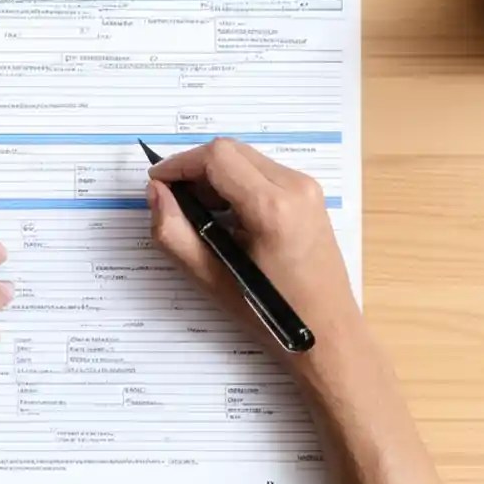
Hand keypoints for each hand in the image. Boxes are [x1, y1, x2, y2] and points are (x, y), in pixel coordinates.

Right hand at [145, 138, 357, 369]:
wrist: (328, 333)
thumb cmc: (272, 313)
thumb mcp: (211, 277)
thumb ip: (173, 232)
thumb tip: (156, 192)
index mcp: (273, 208)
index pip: (216, 157)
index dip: (179, 164)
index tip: (158, 183)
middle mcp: (295, 187)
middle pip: (231, 150)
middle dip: (196, 168)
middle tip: (176, 200)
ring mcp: (308, 189)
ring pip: (247, 158)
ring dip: (216, 176)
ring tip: (201, 214)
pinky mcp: (311, 196)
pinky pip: (263, 172)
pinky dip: (237, 183)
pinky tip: (227, 217)